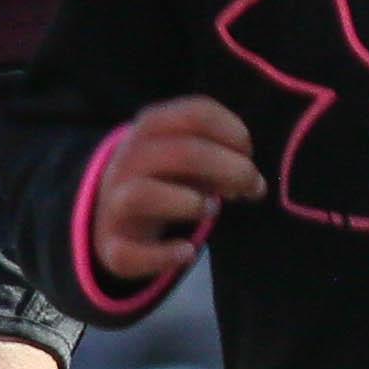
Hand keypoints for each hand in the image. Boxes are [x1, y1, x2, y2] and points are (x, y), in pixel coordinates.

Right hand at [88, 93, 261, 298]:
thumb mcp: (193, 156)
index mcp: (151, 128)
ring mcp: (116, 202)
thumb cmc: (169, 176)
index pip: (196, 113)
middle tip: (252, 186)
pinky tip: (188, 252)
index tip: (248, 153)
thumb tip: (254, 183)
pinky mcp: (113, 244)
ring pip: (141, 195)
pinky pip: (128, 253)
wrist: (115, 212)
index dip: (233, 132)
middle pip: (181, 152)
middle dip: (229, 168)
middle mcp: (128, 159)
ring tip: (212, 209)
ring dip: (189, 203)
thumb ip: (226, 159)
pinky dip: (163, 255)